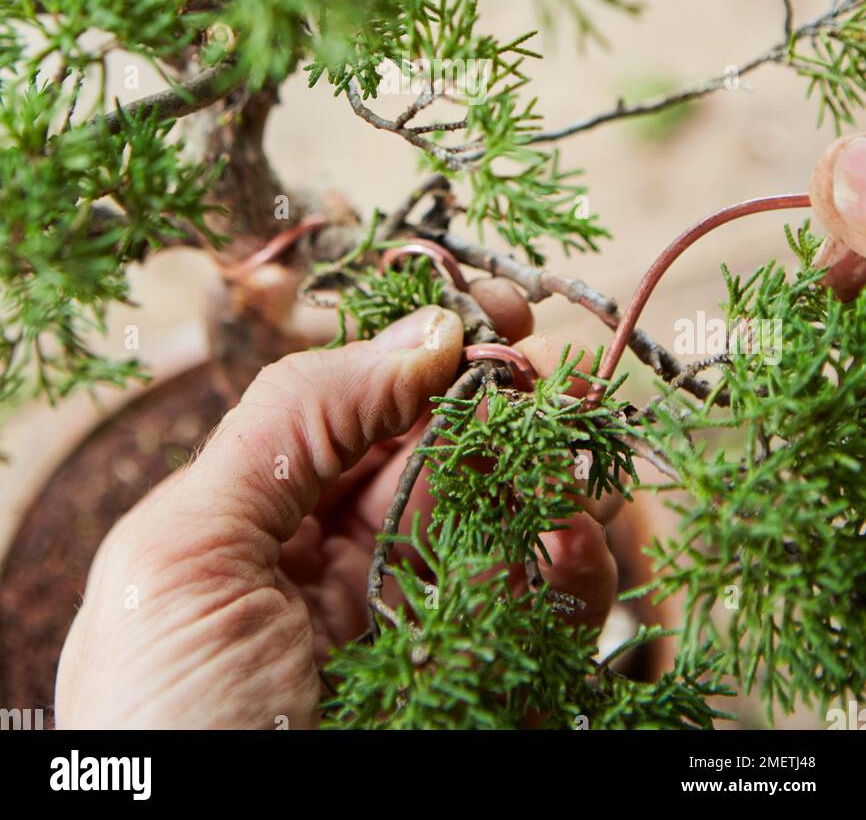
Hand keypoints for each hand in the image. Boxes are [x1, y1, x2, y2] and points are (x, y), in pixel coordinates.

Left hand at [56, 281, 618, 729]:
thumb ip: (292, 424)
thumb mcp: (182, 557)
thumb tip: (422, 332)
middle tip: (548, 362)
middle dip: (498, 396)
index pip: (352, 411)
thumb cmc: (166, 735)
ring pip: (508, 520)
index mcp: (260, 528)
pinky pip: (551, 614)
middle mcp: (344, 571)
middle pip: (440, 452)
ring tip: (580, 430)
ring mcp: (422, 631)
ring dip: (551, 465)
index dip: (417, 351)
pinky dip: (578, 565)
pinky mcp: (490, 692)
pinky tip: (574, 538)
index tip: (484, 310)